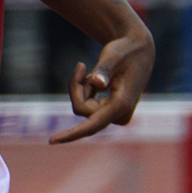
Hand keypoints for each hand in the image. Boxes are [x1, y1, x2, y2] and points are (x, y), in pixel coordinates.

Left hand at [49, 29, 154, 143]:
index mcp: (122, 104)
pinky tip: (94, 78)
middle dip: (76, 89)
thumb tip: (98, 85)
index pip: (93, 124)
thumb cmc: (126, 51)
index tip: (52, 141)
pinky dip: (85, 91)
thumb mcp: (114, 55)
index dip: (72, 134)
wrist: (140, 52)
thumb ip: (105, 69)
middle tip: (80, 66)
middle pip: (83, 110)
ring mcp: (116, 116)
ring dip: (82, 88)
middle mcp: (120, 115)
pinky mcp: (111, 114)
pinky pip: (86, 107)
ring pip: (83, 108)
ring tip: (89, 70)